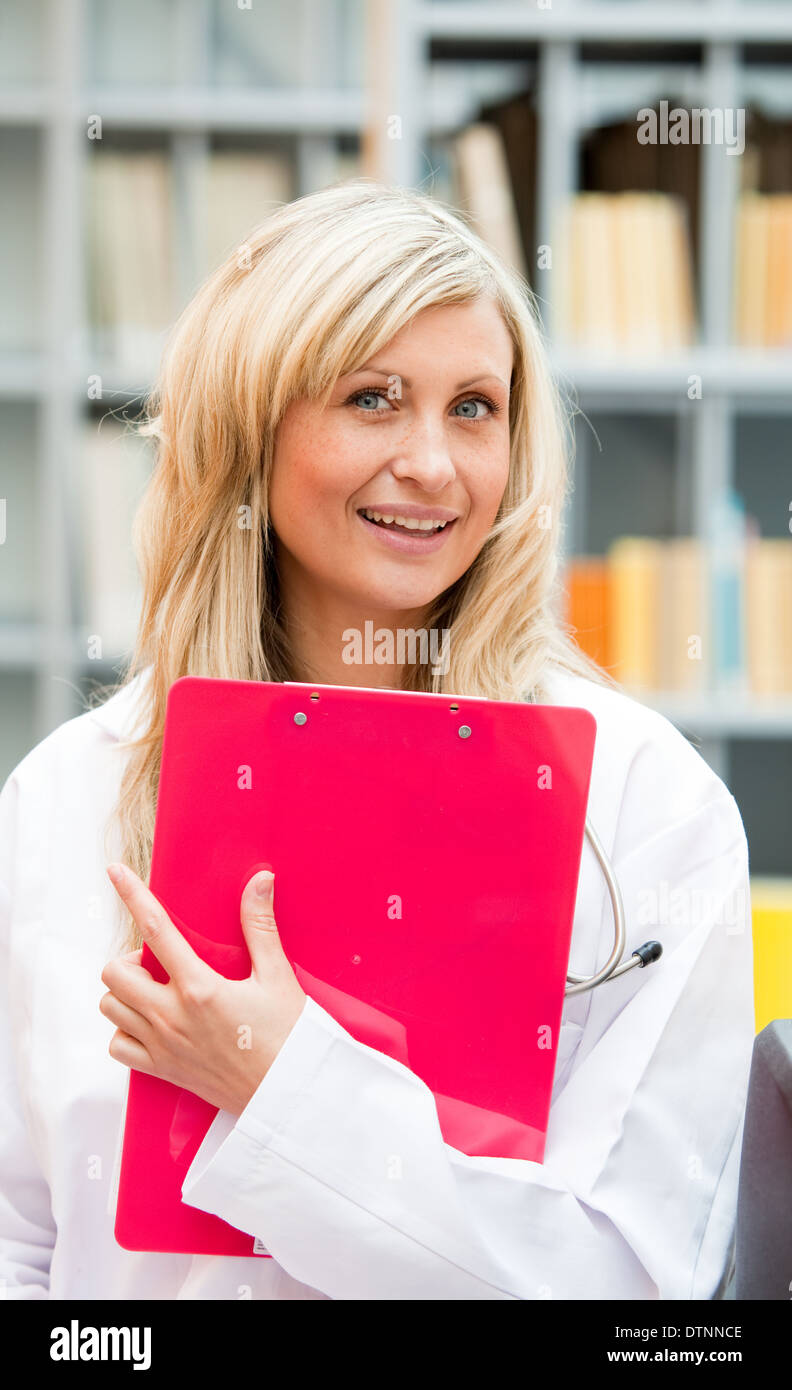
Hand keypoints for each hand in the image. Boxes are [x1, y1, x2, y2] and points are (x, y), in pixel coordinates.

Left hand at [100, 865, 306, 1116]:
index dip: (132, 895)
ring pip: (111, 1008)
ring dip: (125, 992)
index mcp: (200, 987)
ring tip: (155, 990)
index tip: (115, 872)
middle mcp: (172, 1016)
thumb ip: (260, 927)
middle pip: (115, 973)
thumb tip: (260, 881)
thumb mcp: (278, 977)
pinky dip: (125, 1031)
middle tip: (159, 962)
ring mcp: (163, 1046)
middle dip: (129, 959)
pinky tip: (151, 1023)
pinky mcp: (163, 1070)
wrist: (288, 1095)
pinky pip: (118, 1047)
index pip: (155, 930)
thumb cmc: (288, 1037)